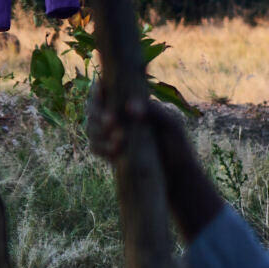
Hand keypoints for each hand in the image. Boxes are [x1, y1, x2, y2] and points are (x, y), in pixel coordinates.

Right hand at [87, 88, 223, 237]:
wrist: (177, 177)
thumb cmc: (178, 147)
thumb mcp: (172, 127)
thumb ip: (155, 112)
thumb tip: (130, 107)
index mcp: (134, 104)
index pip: (108, 90)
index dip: (100, 91)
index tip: (102, 94)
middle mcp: (120, 117)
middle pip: (93, 108)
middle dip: (98, 114)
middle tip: (112, 122)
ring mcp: (113, 134)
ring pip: (90, 127)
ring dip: (98, 132)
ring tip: (119, 141)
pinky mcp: (110, 151)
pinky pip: (94, 146)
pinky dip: (100, 148)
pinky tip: (115, 153)